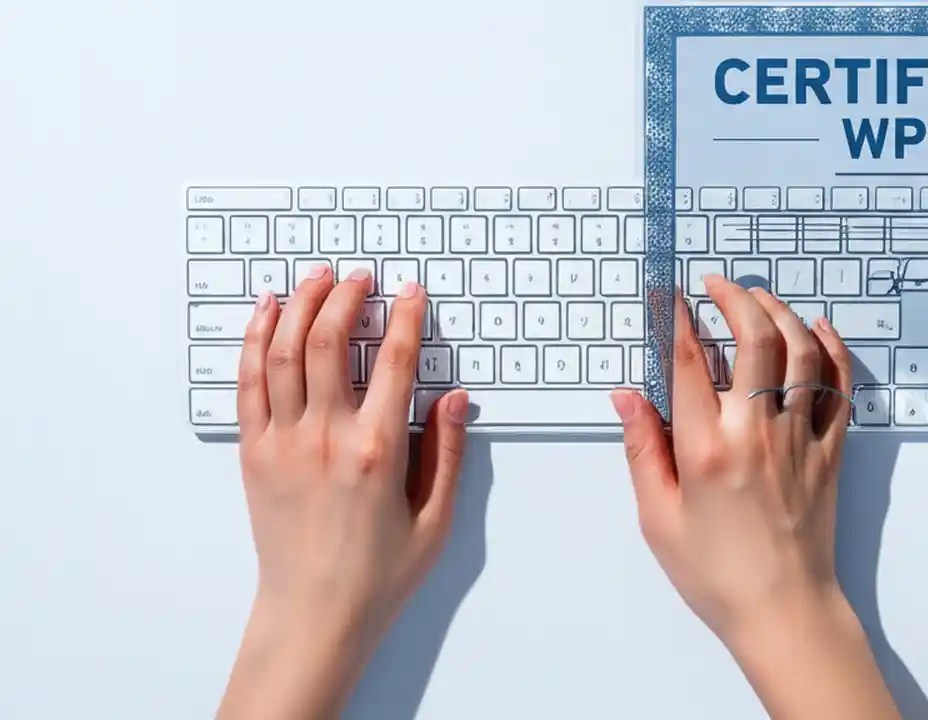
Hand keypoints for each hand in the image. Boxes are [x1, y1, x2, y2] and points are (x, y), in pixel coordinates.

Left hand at [218, 265, 468, 719]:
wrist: (313, 615)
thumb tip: (456, 399)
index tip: (412, 293)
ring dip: (301, 305)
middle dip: (346, 297)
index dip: (407, 318)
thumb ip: (447, 454)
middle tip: (360, 277)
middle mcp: (325, 437)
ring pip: (284, 351)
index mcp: (377, 451)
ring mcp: (282, 442)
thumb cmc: (378, 576)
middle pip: (329, 341)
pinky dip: (255, 339)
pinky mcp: (253, 453)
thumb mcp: (435, 520)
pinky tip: (267, 313)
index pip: (397, 363)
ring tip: (315, 279)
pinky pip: (248, 382)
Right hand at [611, 275, 897, 718]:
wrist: (784, 611)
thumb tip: (628, 397)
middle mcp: (756, 433)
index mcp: (707, 450)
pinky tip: (818, 329)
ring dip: (781, 313)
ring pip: (801, 353)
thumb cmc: (715, 573)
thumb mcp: (658, 517)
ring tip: (759, 297)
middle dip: (735, 298)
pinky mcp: (830, 451)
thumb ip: (642, 450)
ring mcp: (800, 439)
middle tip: (718, 283)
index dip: (678, 319)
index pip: (690, 363)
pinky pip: (839, 388)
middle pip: (754, 340)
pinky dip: (833, 350)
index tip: (671, 295)